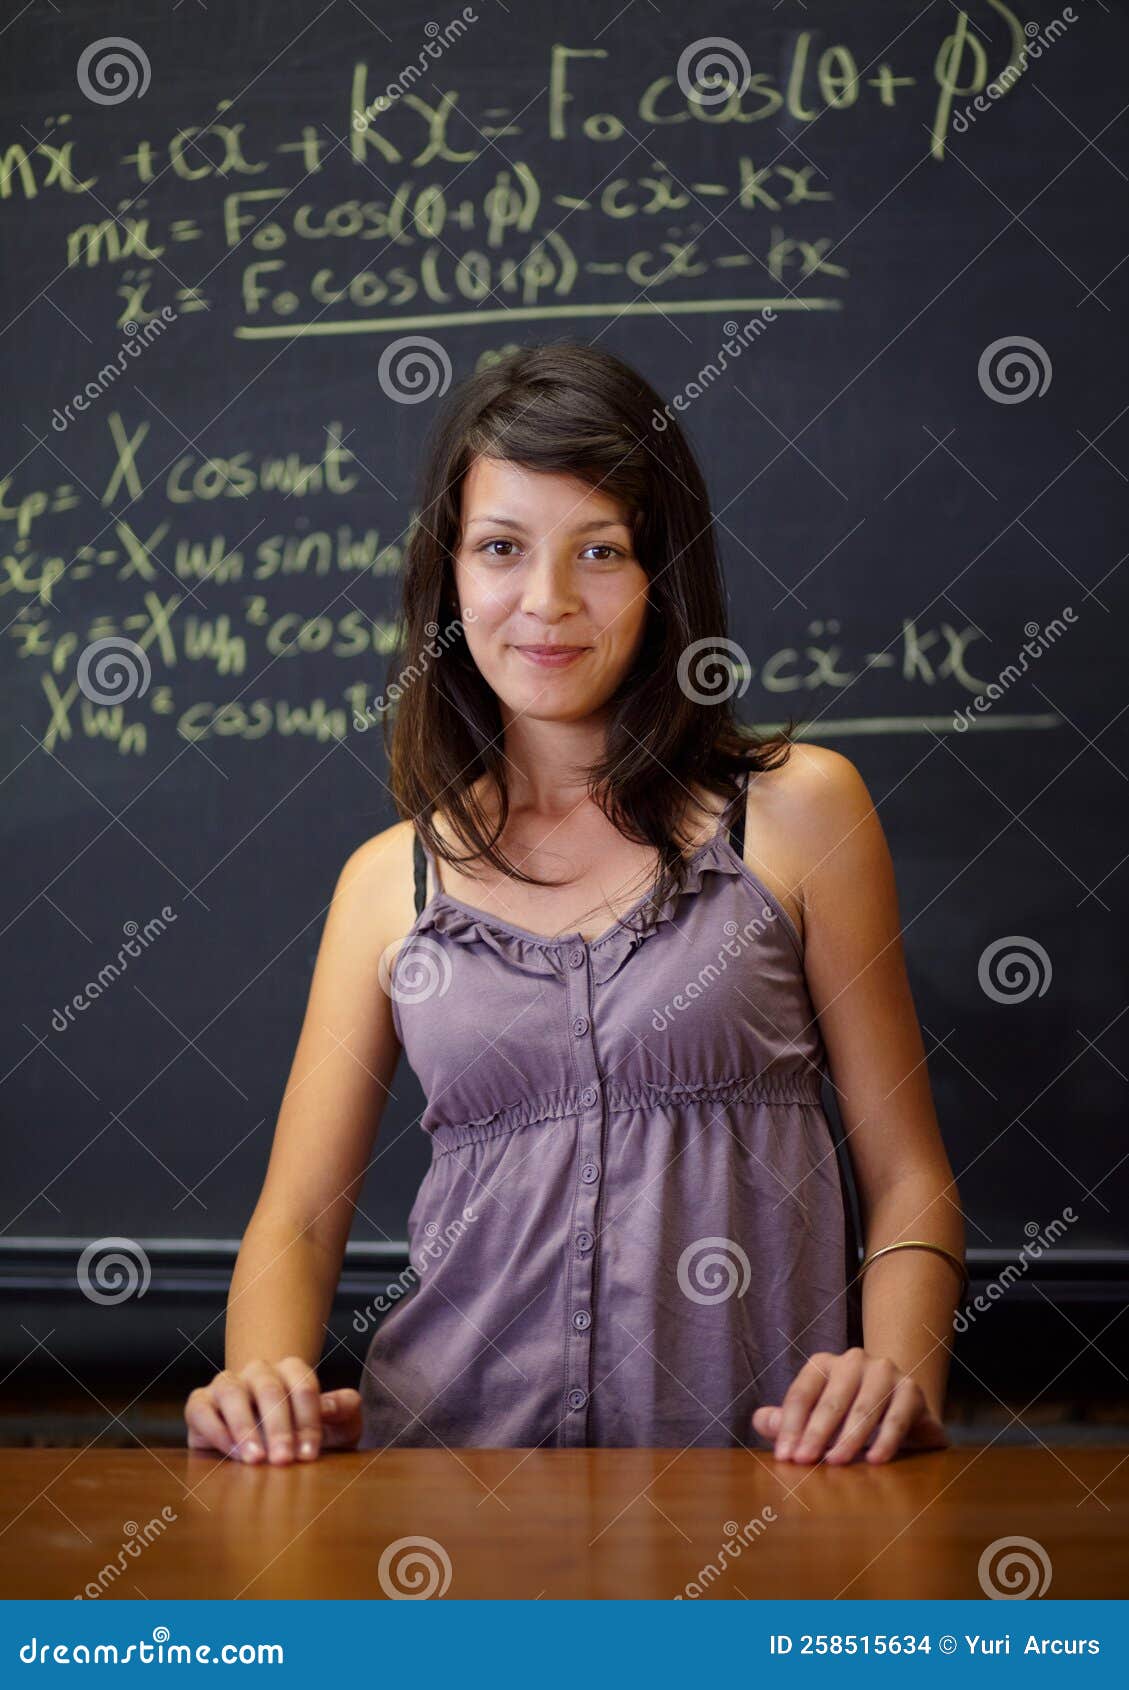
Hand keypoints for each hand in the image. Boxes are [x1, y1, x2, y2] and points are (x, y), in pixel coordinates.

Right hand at [185, 1358, 362, 1463]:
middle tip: (284, 1460)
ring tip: (256, 1459)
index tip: (309, 1454)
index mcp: (291, 1370)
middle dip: (279, 1426)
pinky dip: (216, 1431)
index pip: (302, 1383)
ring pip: (231, 1391)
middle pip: (269, 1387)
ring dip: (244, 1427)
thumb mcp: (338, 1426)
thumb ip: (344, 1410)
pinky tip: (233, 1455)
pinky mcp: (200, 1404)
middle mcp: (258, 1372)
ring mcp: (226, 1385)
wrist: (265, 1448)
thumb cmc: (305, 1435)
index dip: (309, 1418)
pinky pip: (201, 1409)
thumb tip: (329, 1406)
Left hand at [751, 1347, 948, 1465]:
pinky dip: (886, 1439)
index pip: (802, 1394)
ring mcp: (884, 1371)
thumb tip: (760, 1421)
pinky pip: (896, 1416)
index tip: (784, 1457)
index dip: (790, 1426)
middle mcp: (853, 1361)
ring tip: (837, 1464)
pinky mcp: (910, 1389)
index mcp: (824, 1364)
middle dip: (815, 1433)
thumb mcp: (817, 1419)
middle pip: (830, 1399)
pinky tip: (875, 1460)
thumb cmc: (849, 1416)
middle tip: (804, 1462)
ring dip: (849, 1437)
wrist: (904, 1412)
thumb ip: (786, 1420)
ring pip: (863, 1406)